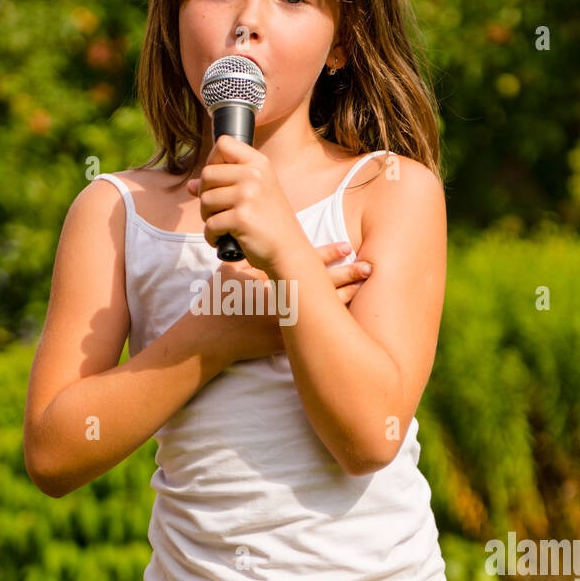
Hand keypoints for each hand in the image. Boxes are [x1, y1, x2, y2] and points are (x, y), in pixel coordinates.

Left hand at [186, 135, 306, 274]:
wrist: (288, 250)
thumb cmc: (270, 222)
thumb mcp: (255, 194)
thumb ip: (224, 184)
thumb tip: (190, 186)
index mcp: (260, 163)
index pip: (224, 143)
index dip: (212, 160)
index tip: (217, 180)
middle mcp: (254, 175)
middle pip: (207, 174)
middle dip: (205, 195)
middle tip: (218, 211)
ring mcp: (247, 196)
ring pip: (205, 200)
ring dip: (208, 217)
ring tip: (223, 225)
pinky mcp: (241, 218)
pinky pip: (210, 224)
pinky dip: (212, 235)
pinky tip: (223, 238)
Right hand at [197, 241, 372, 366]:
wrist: (208, 338)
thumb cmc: (215, 302)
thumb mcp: (229, 271)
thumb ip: (244, 255)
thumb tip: (251, 236)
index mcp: (275, 279)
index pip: (309, 263)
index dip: (330, 254)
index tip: (348, 245)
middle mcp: (286, 300)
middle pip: (326, 286)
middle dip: (349, 275)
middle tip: (370, 266)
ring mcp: (289, 324)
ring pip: (326, 311)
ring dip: (345, 298)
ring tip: (363, 288)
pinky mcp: (286, 343)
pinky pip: (316, 333)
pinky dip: (333, 325)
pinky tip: (348, 321)